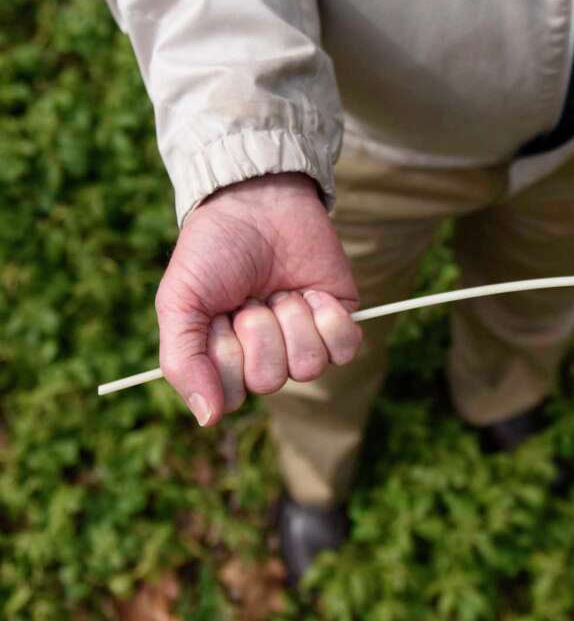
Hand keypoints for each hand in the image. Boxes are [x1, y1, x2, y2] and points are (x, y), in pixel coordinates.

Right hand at [155, 172, 361, 426]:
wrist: (257, 202)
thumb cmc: (213, 252)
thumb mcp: (180, 303)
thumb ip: (183, 362)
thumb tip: (208, 418)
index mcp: (224, 360)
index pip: (230, 393)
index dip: (225, 355)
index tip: (217, 317)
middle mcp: (266, 357)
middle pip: (270, 380)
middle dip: (258, 330)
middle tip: (250, 296)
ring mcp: (304, 340)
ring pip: (308, 366)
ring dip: (291, 319)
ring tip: (279, 290)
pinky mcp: (339, 320)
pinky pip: (346, 348)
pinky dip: (328, 317)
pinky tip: (311, 292)